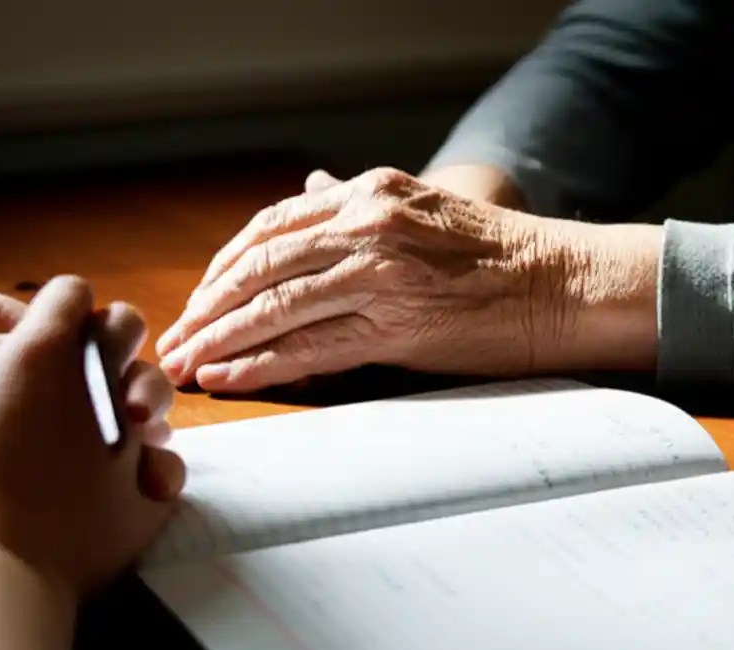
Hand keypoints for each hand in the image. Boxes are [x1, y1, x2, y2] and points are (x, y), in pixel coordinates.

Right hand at [0, 276, 183, 598]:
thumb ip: (0, 387)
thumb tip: (16, 387)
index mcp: (41, 352)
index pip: (71, 293)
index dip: (62, 312)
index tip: (51, 337)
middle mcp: (97, 381)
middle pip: (126, 324)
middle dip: (112, 343)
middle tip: (91, 377)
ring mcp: (134, 435)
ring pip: (158, 392)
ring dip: (142, 404)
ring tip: (119, 430)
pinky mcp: (156, 490)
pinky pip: (172, 466)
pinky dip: (155, 474)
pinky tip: (133, 486)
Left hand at [156, 167, 659, 391]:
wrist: (561, 285)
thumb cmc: (498, 253)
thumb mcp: (423, 205)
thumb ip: (358, 202)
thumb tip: (307, 188)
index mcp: (370, 193)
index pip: (271, 226)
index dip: (223, 266)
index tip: (198, 299)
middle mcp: (366, 225)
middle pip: (258, 266)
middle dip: (206, 308)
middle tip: (172, 340)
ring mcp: (379, 274)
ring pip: (273, 308)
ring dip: (219, 341)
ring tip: (184, 367)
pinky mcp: (396, 326)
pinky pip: (310, 347)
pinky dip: (260, 364)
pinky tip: (228, 378)